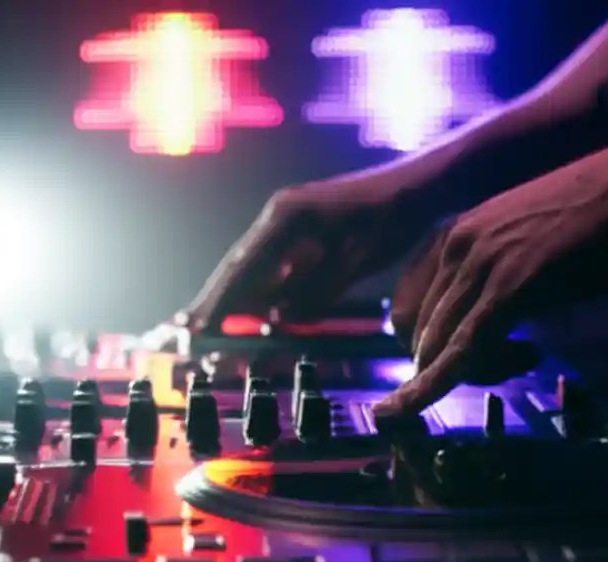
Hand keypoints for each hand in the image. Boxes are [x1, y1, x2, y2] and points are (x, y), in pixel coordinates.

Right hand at [178, 173, 433, 332]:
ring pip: (256, 267)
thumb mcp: (354, 260)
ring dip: (236, 296)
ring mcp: (292, 222)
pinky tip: (257, 309)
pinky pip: (277, 265)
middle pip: (238, 265)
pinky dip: (264, 289)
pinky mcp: (307, 231)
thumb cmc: (391, 218)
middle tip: (187, 329)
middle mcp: (280, 217)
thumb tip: (280, 316)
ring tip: (210, 324)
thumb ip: (316, 291)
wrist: (420, 187)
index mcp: (285, 218)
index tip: (198, 327)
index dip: (218, 301)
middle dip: (214, 300)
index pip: (241, 267)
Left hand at [377, 158, 607, 416]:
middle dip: (447, 363)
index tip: (465, 356)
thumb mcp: (525, 241)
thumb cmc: (601, 214)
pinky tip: (432, 402)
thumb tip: (489, 314)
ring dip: (469, 372)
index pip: (407, 304)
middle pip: (417, 330)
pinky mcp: (510, 288)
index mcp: (452, 233)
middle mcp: (454, 245)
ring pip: (438, 345)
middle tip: (511, 360)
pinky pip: (463, 350)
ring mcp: (479, 265)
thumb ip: (495, 272)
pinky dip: (438, 385)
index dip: (425, 342)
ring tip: (525, 359)